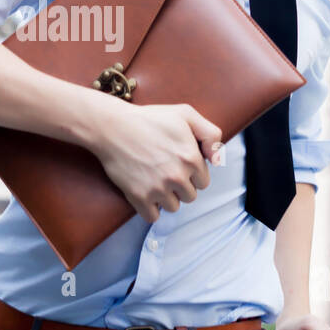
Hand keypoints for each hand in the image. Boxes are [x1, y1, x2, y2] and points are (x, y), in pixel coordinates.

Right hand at [91, 100, 222, 224]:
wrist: (111, 127)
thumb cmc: (148, 118)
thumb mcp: (185, 113)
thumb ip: (211, 133)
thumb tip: (218, 160)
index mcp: (191, 158)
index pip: (203, 181)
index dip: (191, 173)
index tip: (178, 163)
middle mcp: (177, 176)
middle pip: (190, 196)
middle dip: (180, 186)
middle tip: (165, 171)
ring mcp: (158, 189)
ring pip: (173, 207)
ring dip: (166, 198)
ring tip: (154, 180)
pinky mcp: (139, 197)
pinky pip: (153, 216)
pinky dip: (150, 209)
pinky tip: (146, 193)